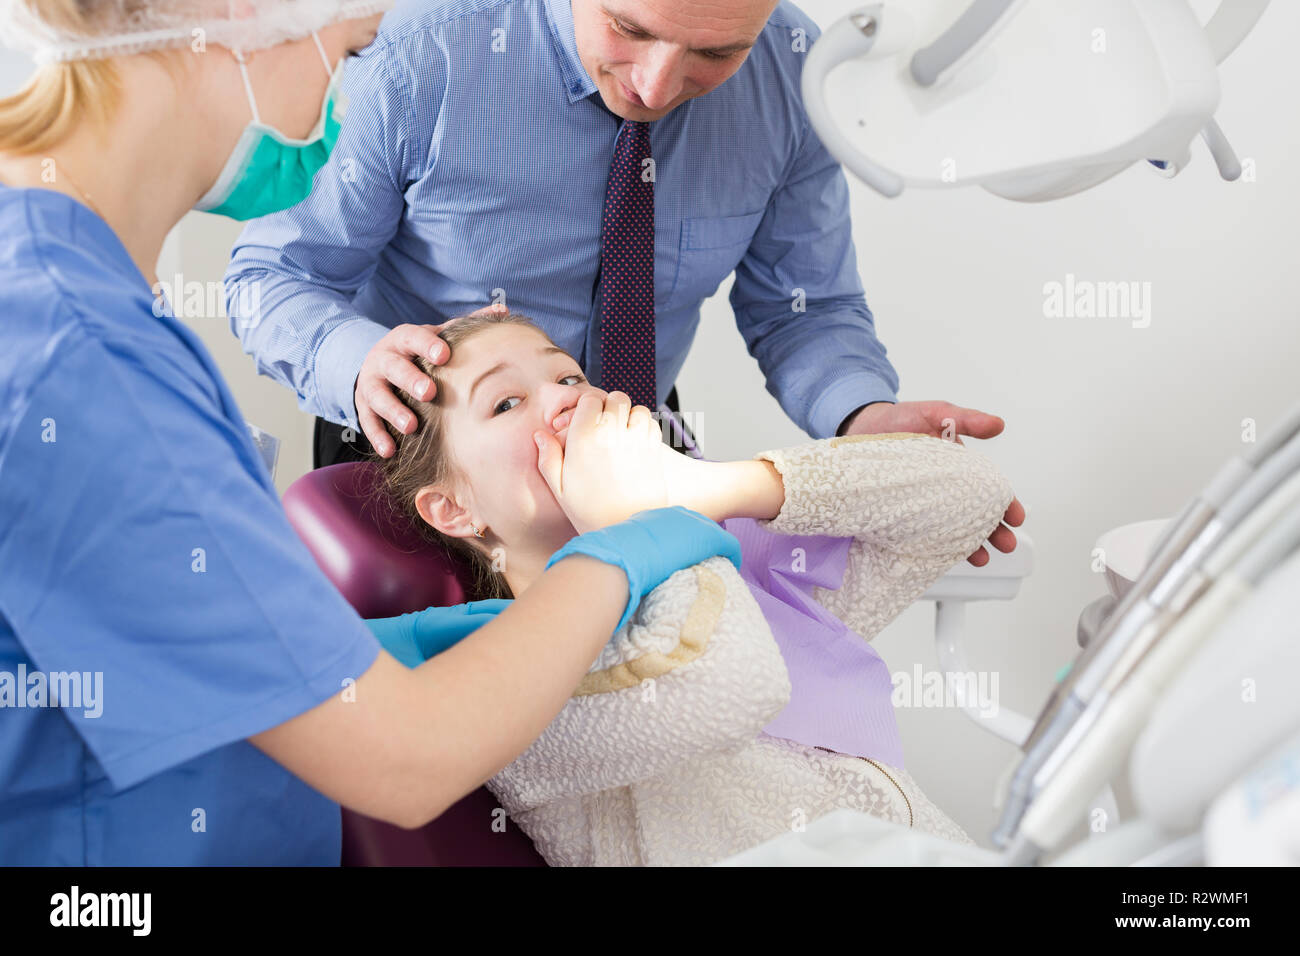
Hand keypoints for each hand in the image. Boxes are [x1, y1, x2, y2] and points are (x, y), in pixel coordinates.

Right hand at [355, 303, 506, 456]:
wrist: (376, 365)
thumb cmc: (416, 352)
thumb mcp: (435, 335)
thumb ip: (464, 325)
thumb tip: (502, 310)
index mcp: (404, 339)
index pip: (413, 337)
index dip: (427, 345)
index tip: (443, 355)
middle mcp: (384, 359)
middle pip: (394, 367)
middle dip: (410, 379)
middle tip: (429, 393)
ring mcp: (371, 383)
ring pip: (378, 395)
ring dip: (393, 411)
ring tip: (411, 426)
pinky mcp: (363, 406)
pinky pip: (367, 421)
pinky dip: (377, 436)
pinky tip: (390, 450)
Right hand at [534, 392, 671, 534]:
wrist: (628, 532)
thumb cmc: (591, 512)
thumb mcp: (560, 489)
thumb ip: (548, 458)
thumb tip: (540, 435)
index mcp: (584, 439)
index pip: (589, 399)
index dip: (586, 406)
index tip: (583, 420)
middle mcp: (611, 433)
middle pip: (615, 398)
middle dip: (608, 407)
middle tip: (601, 425)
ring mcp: (636, 439)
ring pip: (635, 408)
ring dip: (628, 416)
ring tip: (618, 434)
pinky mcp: (654, 448)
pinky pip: (651, 422)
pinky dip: (643, 426)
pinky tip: (633, 442)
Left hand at [842, 400, 1024, 565]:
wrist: (861, 426)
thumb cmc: (902, 419)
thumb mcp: (936, 414)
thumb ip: (965, 419)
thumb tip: (998, 424)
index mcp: (960, 468)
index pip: (989, 490)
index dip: (1006, 505)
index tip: (1016, 517)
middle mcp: (945, 489)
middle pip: (976, 515)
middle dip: (995, 531)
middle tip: (1006, 544)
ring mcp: (924, 502)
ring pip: (952, 528)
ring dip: (969, 544)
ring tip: (981, 558)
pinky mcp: (901, 512)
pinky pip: (921, 533)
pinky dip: (934, 546)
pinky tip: (942, 556)